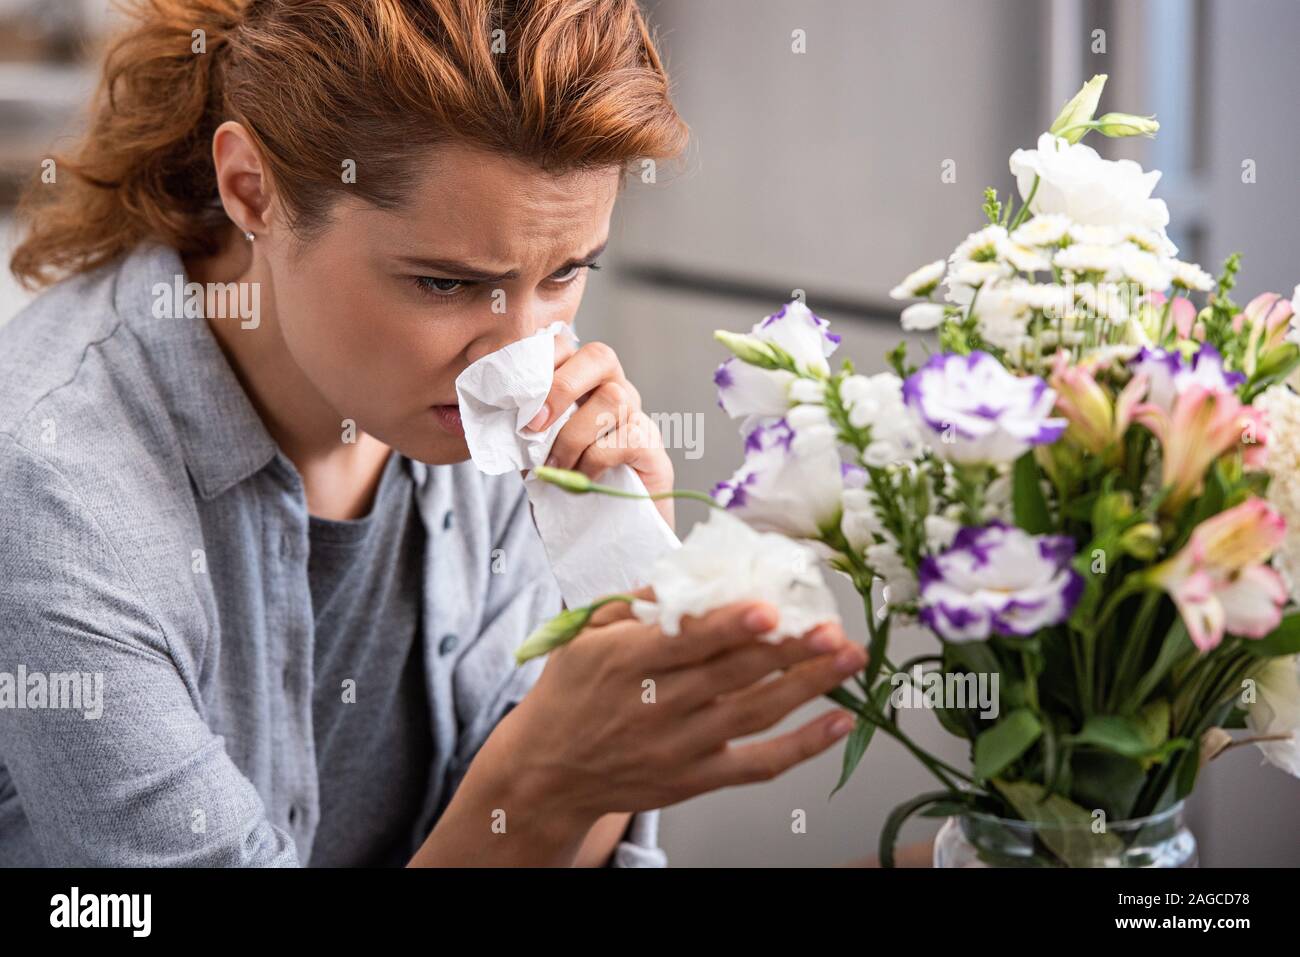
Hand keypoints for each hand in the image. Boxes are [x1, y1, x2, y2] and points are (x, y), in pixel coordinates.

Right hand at [495, 591, 866, 825]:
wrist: (545, 773)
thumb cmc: (568, 694)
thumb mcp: (583, 636)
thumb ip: (634, 605)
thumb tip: (686, 575)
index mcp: (628, 662)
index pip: (687, 642)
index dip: (729, 626)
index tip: (767, 608)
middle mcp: (658, 705)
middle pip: (733, 676)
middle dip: (788, 651)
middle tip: (832, 627)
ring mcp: (680, 746)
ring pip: (754, 713)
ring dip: (807, 686)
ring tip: (848, 658)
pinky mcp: (695, 778)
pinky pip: (757, 764)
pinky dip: (801, 747)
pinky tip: (838, 722)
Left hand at [526, 336, 674, 529]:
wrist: (606, 535)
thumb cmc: (570, 487)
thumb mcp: (536, 454)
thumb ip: (523, 430)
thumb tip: (498, 413)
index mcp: (583, 385)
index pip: (566, 346)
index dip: (540, 361)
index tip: (513, 397)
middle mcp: (616, 391)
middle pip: (600, 356)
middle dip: (561, 385)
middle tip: (533, 425)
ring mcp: (638, 417)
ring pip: (612, 398)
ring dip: (573, 435)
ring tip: (556, 466)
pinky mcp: (652, 447)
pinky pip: (625, 438)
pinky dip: (594, 460)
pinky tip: (582, 480)